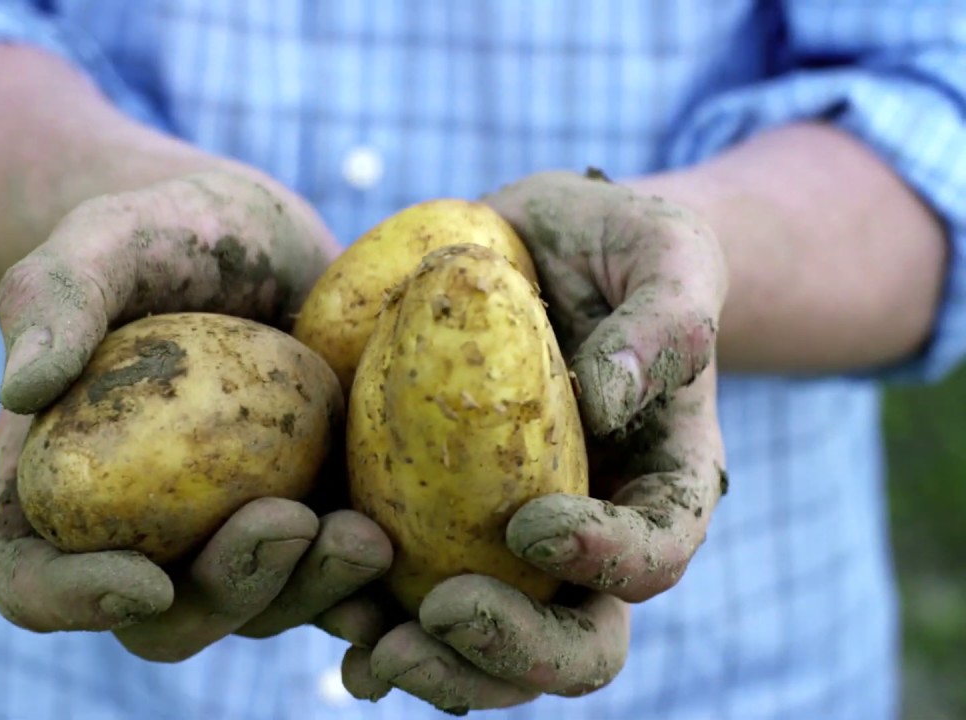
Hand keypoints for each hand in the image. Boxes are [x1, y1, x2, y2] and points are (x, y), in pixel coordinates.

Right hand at [0, 170, 393, 661]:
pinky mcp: (304, 519)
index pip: (32, 580)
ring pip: (257, 609)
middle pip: (162, 619)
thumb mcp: (105, 241)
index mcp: (59, 486)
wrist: (259, 236)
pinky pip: (328, 582)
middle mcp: (139, 531)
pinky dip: (365, 595)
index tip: (143, 577)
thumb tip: (20, 389)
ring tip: (367, 536)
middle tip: (291, 524)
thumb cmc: (164, 233)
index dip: (74, 602)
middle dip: (226, 596)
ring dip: (310, 594)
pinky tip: (404, 572)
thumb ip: (55, 298)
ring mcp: (225, 534)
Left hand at [330, 169, 729, 712]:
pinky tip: (313, 600)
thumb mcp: (668, 254)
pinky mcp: (426, 519)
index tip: (532, 524)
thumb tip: (608, 398)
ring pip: (478, 646)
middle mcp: (583, 540)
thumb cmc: (620, 248)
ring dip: (424, 660)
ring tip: (360, 641)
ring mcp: (500, 543)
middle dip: (506, 654)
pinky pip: (394, 586)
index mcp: (655, 492)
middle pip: (569, 643)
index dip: (604, 562)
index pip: (653, 557)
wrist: (540, 248)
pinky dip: (354, 607)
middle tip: (438, 618)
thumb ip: (664, 320)